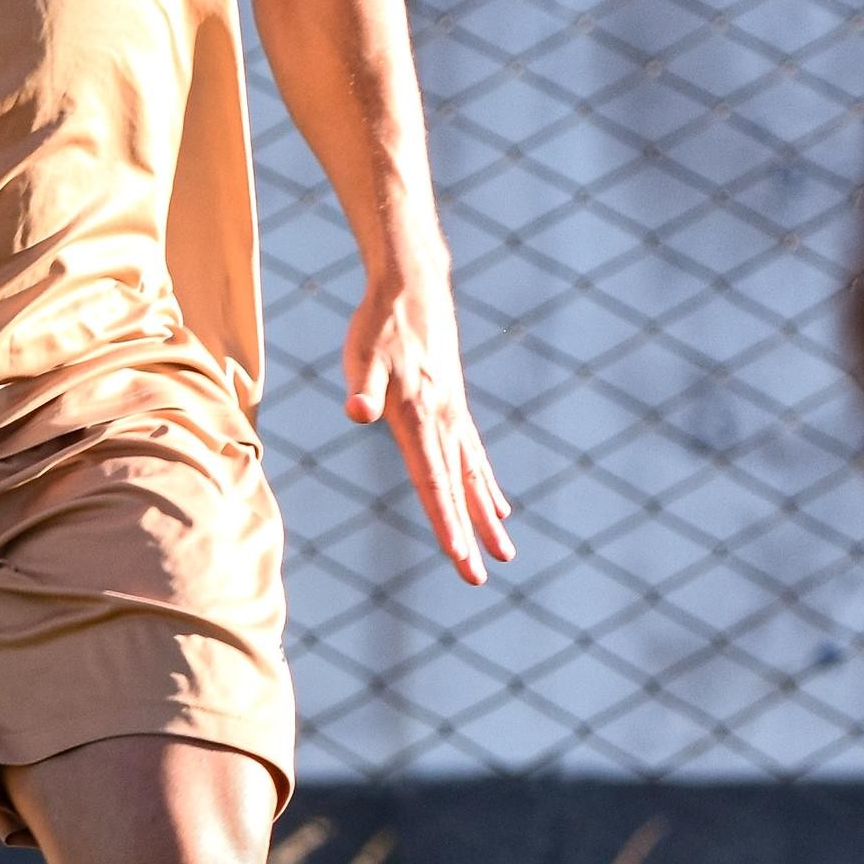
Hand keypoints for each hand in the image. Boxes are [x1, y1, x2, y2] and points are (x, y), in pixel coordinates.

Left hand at [345, 251, 512, 586]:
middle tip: (480, 576)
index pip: (433, 481)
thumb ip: (363, 387)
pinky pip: (475, 456)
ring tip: (506, 553)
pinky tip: (498, 507)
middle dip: (467, 534)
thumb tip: (357, 411)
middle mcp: (445, 422)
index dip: (445, 520)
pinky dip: (486, 485)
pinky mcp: (454, 407)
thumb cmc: (379, 324)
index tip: (458, 556)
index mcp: (421, 418)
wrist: (413, 286)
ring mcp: (454, 416)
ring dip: (486, 517)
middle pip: (457, 488)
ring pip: (474, 477)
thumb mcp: (363, 355)